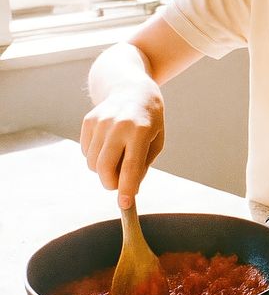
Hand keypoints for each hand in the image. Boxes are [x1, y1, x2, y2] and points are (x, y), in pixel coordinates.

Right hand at [79, 80, 164, 209]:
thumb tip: (127, 190)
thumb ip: (142, 165)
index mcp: (140, 130)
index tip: (125, 204)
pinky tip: (109, 144)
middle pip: (104, 168)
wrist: (133, 89)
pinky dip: (96, 156)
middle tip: (118, 185)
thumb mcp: (156, 141)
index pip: (130, 166)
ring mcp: (100, 122)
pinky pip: (86, 152)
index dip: (126, 188)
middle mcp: (118, 125)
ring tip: (118, 156)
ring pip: (92, 163)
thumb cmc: (150, 120)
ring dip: (104, 170)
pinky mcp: (88, 121)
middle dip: (110, 183)